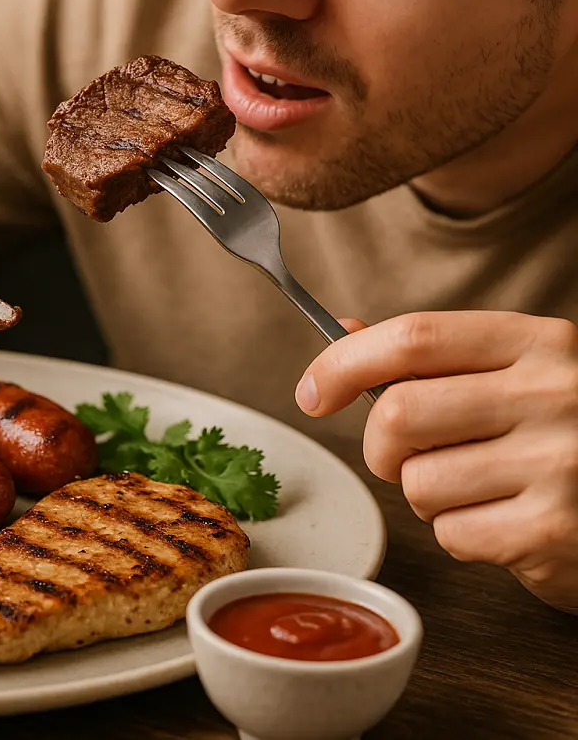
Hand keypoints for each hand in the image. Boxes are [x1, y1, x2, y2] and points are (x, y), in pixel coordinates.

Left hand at [297, 311, 577, 613]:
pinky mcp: (554, 530)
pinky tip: (508, 523)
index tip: (313, 392)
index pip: (415, 337)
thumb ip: (432, 356)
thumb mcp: (514, 376)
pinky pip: (451, 534)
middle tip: (413, 457)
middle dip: (384, 448)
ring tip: (482, 489)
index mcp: (541, 343)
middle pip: (399, 414)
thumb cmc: (563, 437)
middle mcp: (556, 394)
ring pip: (418, 482)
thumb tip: (343, 329)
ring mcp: (561, 462)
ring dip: (428, 495)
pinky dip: (461, 536)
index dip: (344, 363)